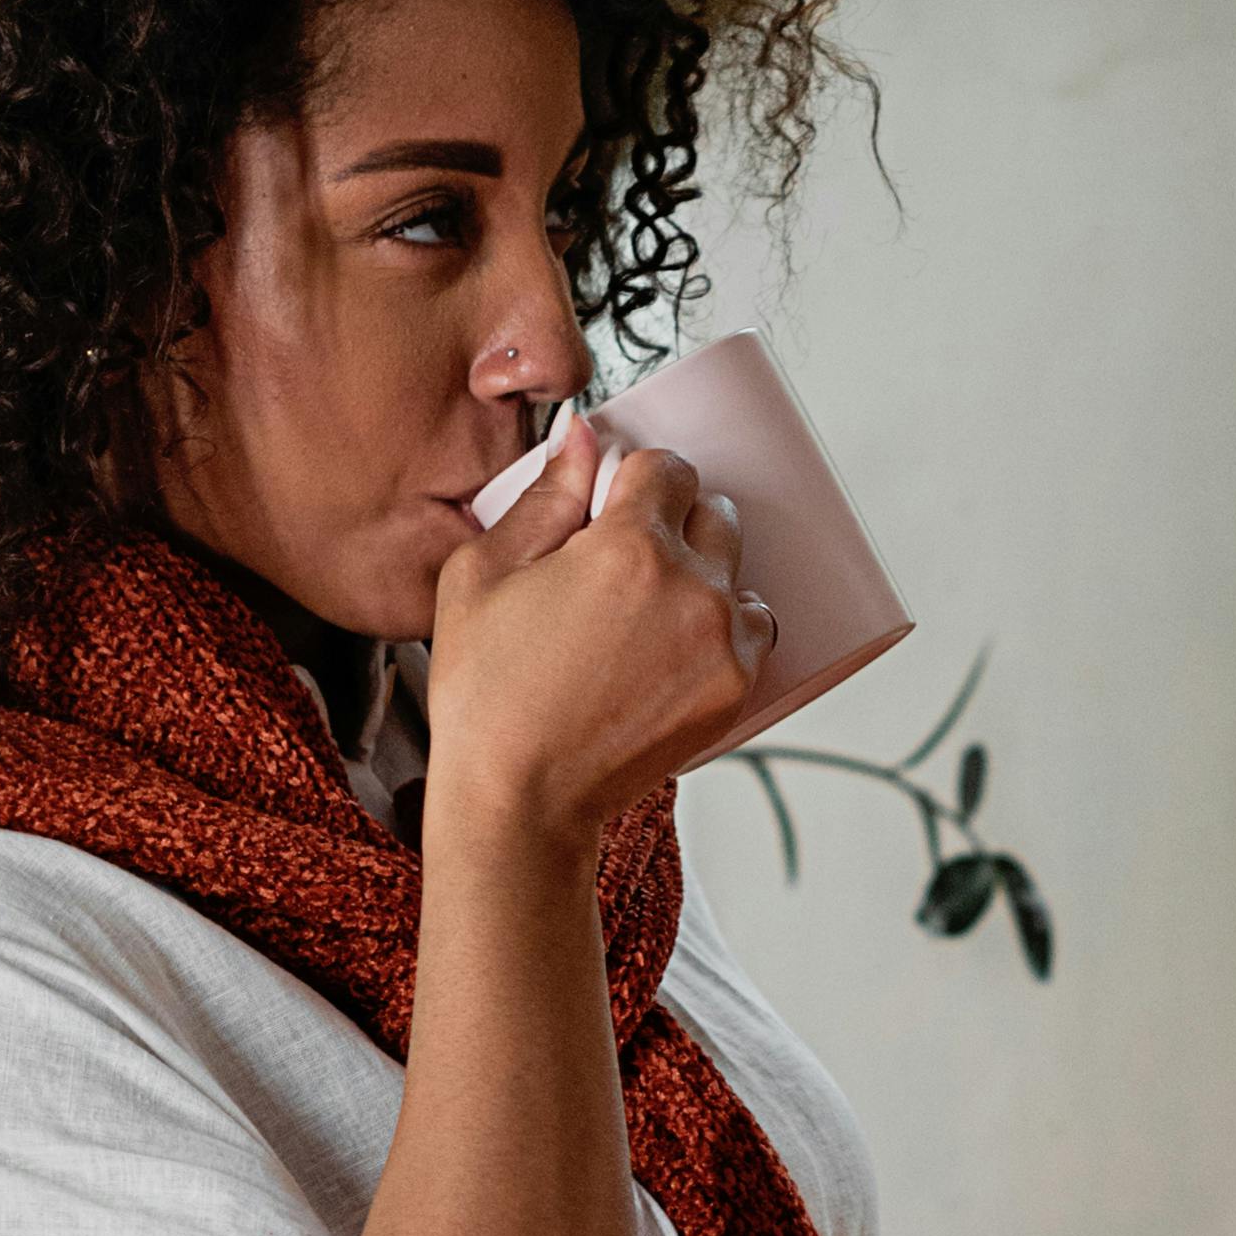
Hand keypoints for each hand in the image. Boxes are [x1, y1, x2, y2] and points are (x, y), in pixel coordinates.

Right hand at [425, 413, 777, 853]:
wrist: (519, 797)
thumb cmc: (487, 691)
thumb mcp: (483, 574)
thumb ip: (544, 497)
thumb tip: (582, 438)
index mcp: (629, 546)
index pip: (668, 468)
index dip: (634, 480)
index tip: (611, 504)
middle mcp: (691, 587)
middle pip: (713, 512)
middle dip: (674, 520)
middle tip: (623, 560)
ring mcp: (722, 641)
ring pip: (738, 570)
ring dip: (705, 572)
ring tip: (649, 609)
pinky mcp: (736, 688)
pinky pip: (751, 629)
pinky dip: (722, 626)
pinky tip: (672, 646)